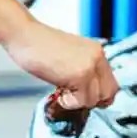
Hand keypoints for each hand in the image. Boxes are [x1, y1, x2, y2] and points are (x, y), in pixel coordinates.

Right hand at [2, 20, 118, 109]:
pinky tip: (58, 92)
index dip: (98, 95)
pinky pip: (81, 101)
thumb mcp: (69, 54)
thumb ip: (83, 69)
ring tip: (61, 91)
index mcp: (96, 51)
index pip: (111, 83)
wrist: (24, 35)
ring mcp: (89, 66)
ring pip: (95, 99)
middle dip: (90, 100)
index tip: (85, 98)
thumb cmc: (38, 43)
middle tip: (72, 96)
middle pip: (108, 93)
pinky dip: (68, 102)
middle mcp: (97, 57)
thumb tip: (88, 90)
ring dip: (76, 101)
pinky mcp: (80, 75)